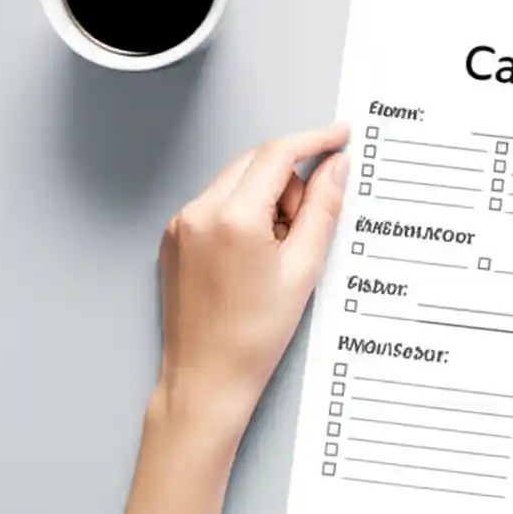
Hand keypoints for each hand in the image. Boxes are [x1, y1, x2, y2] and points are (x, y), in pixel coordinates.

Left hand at [156, 124, 349, 426]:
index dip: (314, 139)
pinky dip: (243, 214)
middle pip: (256, 163)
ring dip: (267, 198)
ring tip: (277, 252)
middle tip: (307, 225)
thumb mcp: (303, 269)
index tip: (339, 135)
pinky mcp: (173, 237)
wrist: (207, 378)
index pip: (278, 154)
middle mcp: (199, 212)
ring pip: (237, 182)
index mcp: (233, 217)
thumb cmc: (253, 336)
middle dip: (290, 181)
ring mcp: (180, 223)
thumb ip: (323, 209)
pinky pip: (216, 204)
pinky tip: (255, 256)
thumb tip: (336, 167)